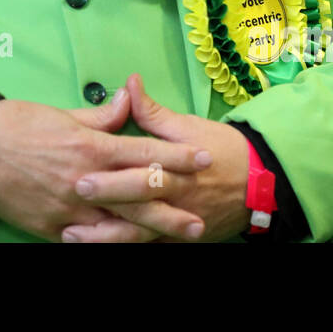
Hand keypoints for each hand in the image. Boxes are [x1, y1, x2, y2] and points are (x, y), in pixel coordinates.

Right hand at [0, 88, 213, 242]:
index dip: (178, 156)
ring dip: (151, 231)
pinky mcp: (51, 227)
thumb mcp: (62, 114)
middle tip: (201, 216)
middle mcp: (85, 179)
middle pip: (140, 195)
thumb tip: (128, 100)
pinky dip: (109, 243)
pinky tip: (130, 245)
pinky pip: (88, 240)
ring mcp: (69, 207)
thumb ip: (100, 116)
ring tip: (178, 237)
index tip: (203, 158)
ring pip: (119, 224)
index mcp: (90, 146)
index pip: (144, 151)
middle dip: (174, 206)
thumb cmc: (18, 124)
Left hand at [62, 74, 251, 242]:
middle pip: (137, 205)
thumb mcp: (188, 126)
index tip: (81, 173)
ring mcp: (177, 224)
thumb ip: (152, 112)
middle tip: (73, 198)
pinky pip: (150, 248)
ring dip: (105, 237)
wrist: (261, 183)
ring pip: (139, 236)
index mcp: (176, 168)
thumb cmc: (221, 150)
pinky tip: (98, 247)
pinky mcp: (179, 241)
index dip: (112, 176)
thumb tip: (129, 83)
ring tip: (72, 235)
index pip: (141, 173)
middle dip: (104, 203)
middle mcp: (176, 199)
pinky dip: (125, 248)